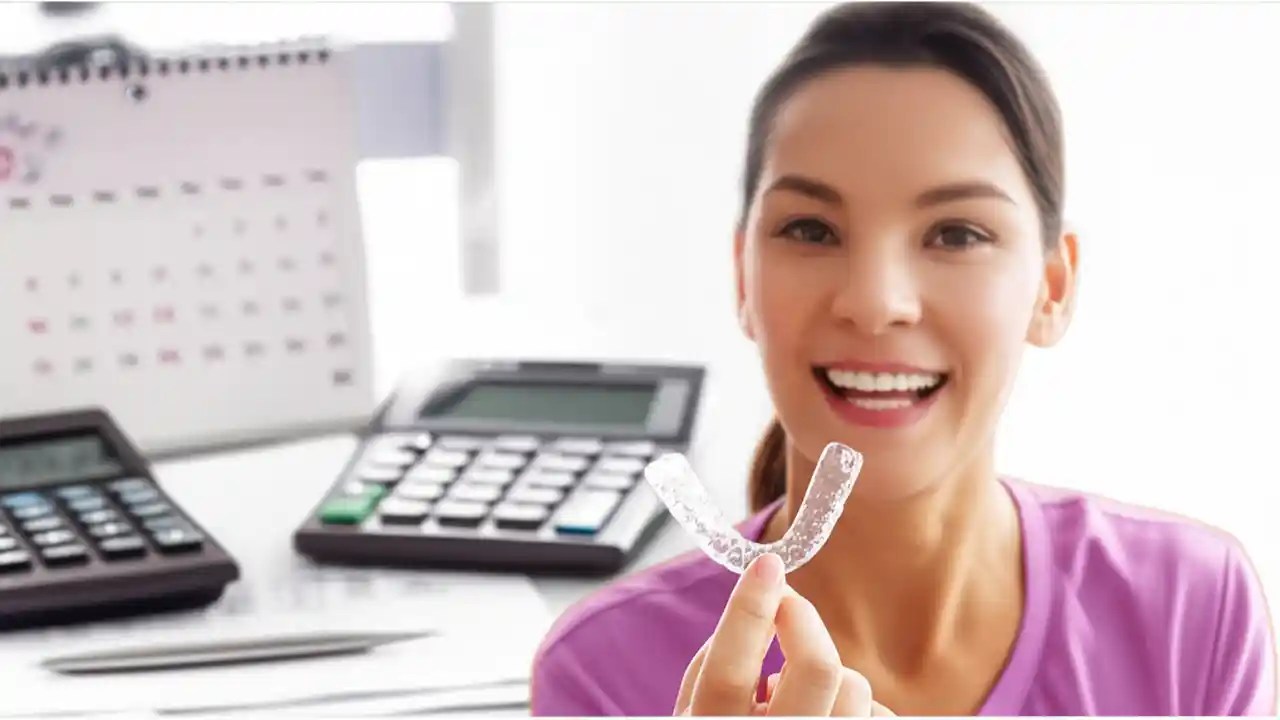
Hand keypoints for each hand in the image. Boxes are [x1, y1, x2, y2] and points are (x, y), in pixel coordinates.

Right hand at [673, 553, 893, 715]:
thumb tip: (759, 610)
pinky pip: (877, 716)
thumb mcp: (696, 712)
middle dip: (805, 622)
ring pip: (855, 688)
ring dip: (833, 674)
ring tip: (801, 693)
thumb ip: (713, 666)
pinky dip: (855, 709)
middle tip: (789, 605)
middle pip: (817, 671)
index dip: (750, 609)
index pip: (729, 668)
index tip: (768, 564)